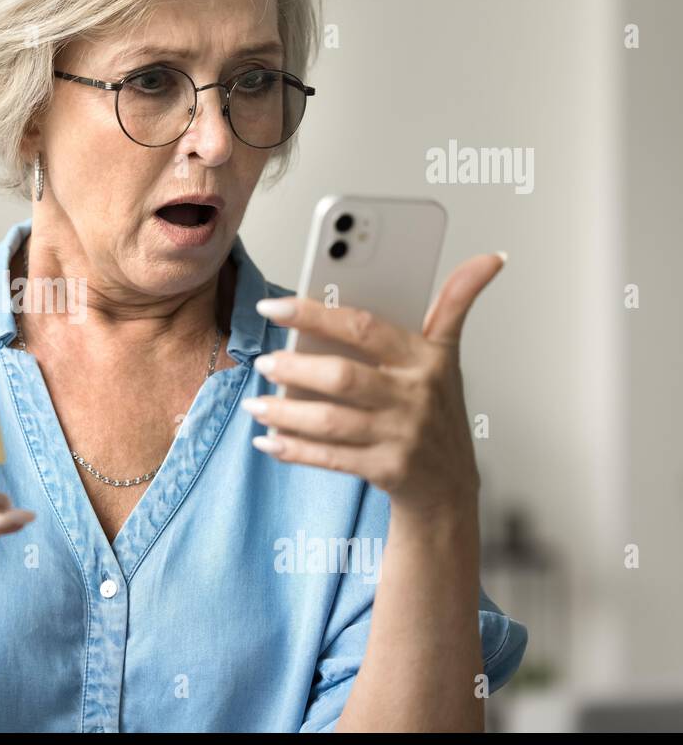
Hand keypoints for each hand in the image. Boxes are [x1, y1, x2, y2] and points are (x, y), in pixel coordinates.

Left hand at [242, 253, 505, 516]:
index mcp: (423, 359)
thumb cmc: (437, 411)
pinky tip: (268, 440)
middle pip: (344, 377)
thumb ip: (455, 304)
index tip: (272, 306)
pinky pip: (331, 458)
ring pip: (332, 421)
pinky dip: (295, 450)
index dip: (314, 313)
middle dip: (297, 368)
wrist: (451, 486)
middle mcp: (413, 396)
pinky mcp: (386, 470)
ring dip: (287, 413)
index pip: (362, 327)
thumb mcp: (448, 355)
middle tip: (265, 362)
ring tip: (255, 404)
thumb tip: (490, 258)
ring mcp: (401, 436)